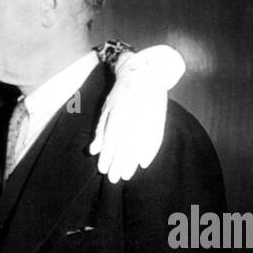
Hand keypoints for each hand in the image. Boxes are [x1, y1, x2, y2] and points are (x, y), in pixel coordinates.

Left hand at [89, 45, 184, 183]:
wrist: (145, 73)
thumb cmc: (121, 94)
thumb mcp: (106, 108)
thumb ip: (100, 130)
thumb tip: (93, 151)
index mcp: (119, 110)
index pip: (111, 138)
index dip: (107, 155)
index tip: (103, 169)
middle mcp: (134, 113)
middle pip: (125, 144)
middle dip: (118, 163)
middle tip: (113, 178)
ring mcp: (149, 115)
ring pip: (140, 144)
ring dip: (132, 162)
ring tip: (126, 175)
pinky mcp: (160, 116)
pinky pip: (156, 138)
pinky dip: (150, 151)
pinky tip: (143, 163)